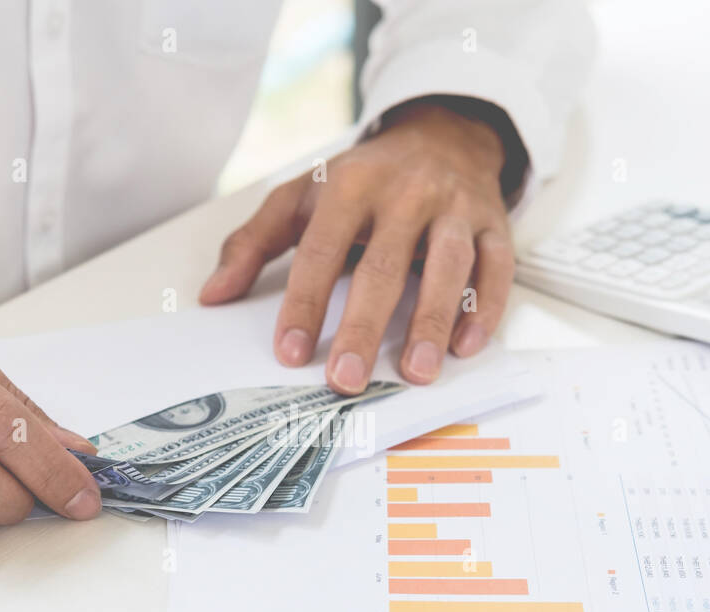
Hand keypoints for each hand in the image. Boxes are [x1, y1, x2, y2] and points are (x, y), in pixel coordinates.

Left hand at [201, 98, 515, 393]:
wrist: (442, 134)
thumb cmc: (364, 179)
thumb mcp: (302, 197)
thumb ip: (254, 243)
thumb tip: (213, 295)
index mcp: (350, 184)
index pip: (322, 251)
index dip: (305, 304)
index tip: (290, 354)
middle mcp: (406, 193)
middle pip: (383, 266)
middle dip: (364, 327)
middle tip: (346, 379)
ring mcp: (455, 208)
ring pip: (448, 268)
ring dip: (433, 323)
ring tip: (416, 374)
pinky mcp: (494, 224)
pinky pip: (496, 269)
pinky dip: (484, 309)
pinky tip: (465, 347)